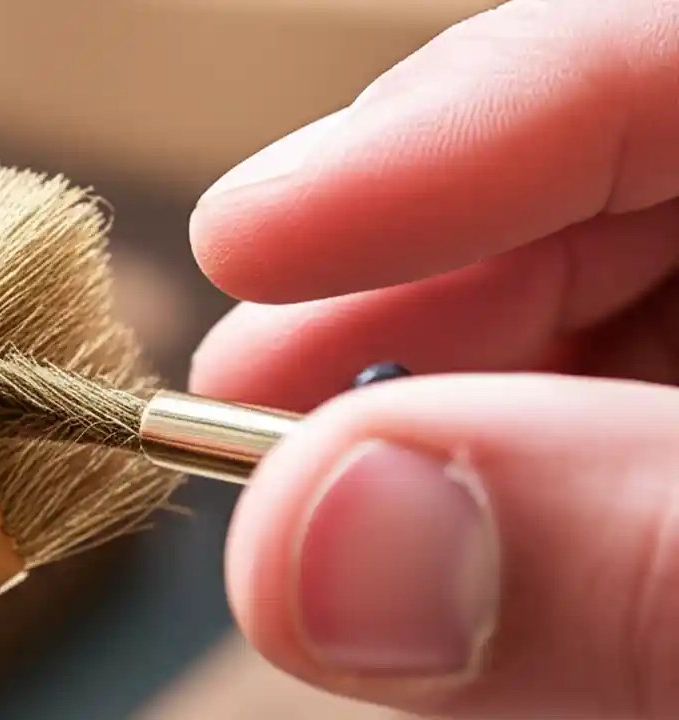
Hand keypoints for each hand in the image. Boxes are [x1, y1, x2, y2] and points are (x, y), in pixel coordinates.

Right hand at [190, 1, 678, 717]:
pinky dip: (488, 480)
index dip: (428, 136)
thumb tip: (321, 542)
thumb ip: (635, 562)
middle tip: (240, 387)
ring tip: (293, 460)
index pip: (644, 62)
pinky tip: (414, 516)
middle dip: (394, 295)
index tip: (247, 241)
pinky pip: (590, 428)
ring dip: (417, 394)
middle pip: (589, 187)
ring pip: (574, 313)